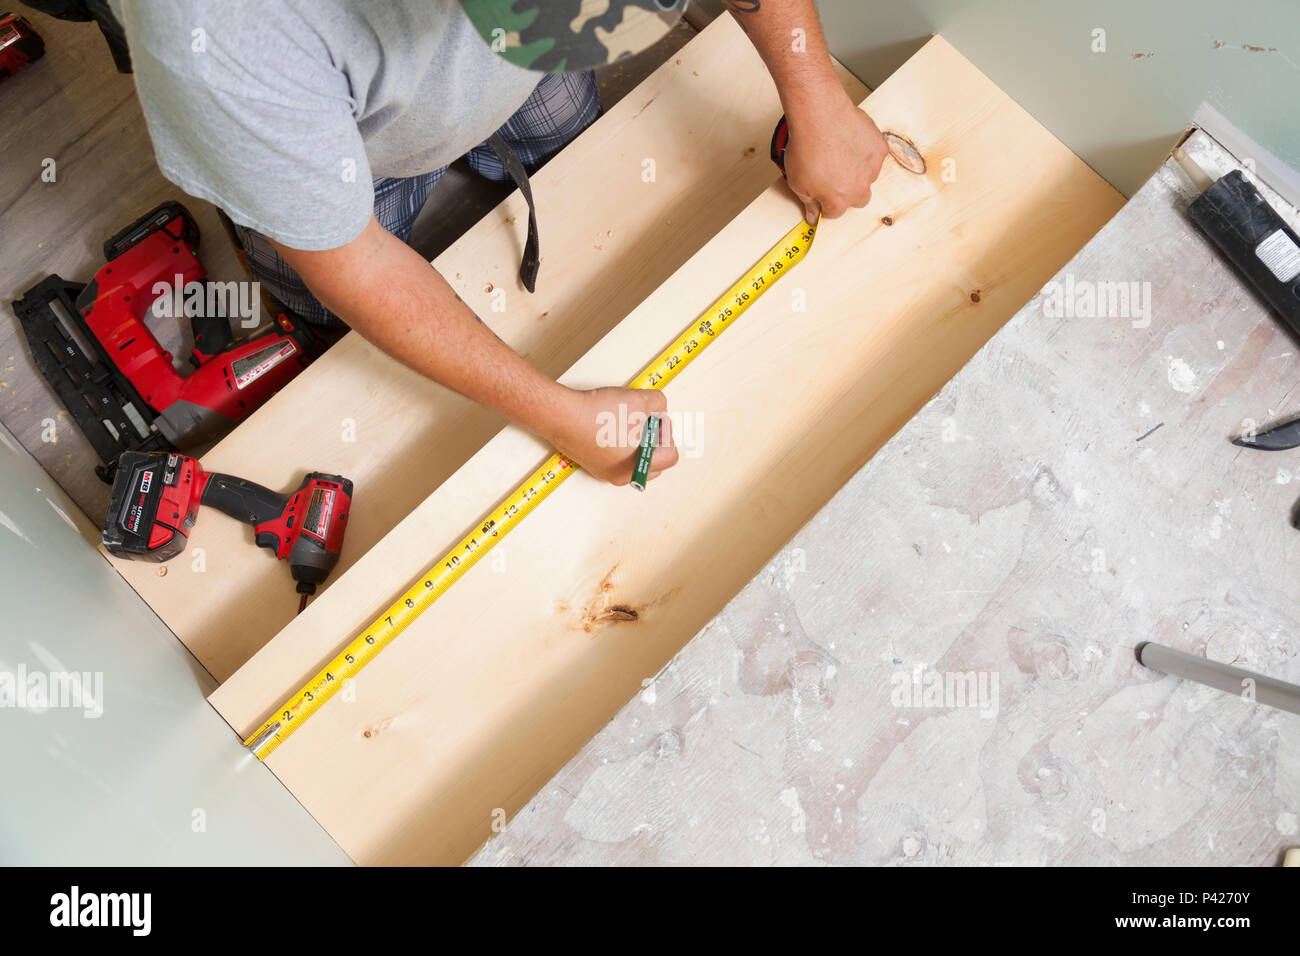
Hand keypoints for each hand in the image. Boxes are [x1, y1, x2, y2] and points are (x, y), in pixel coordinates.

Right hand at [547, 386, 679, 485]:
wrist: (562, 415)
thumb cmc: (598, 413)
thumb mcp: (641, 400)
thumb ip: (660, 404)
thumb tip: (659, 410)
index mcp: (638, 467)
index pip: (670, 456)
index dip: (666, 432)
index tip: (655, 419)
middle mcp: (623, 477)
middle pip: (655, 463)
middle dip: (654, 440)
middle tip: (645, 421)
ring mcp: (606, 474)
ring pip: (636, 461)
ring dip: (638, 442)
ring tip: (627, 422)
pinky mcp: (593, 465)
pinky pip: (617, 459)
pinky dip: (621, 444)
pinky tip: (612, 426)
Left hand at [783, 96, 889, 221]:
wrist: (819, 115)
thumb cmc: (807, 146)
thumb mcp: (797, 182)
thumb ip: (808, 202)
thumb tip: (813, 216)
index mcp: (839, 201)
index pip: (834, 212)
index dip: (825, 202)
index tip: (820, 192)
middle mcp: (859, 189)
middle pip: (857, 199)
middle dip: (846, 191)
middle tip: (832, 174)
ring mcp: (872, 168)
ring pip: (868, 177)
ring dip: (857, 171)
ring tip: (840, 153)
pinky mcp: (880, 148)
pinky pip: (875, 156)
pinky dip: (865, 152)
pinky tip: (850, 142)